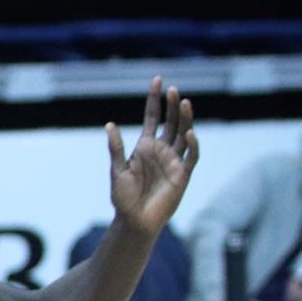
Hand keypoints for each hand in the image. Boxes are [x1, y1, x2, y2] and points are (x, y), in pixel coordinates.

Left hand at [107, 78, 199, 236]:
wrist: (134, 220)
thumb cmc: (123, 197)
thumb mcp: (117, 170)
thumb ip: (116, 148)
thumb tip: (110, 125)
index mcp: (145, 146)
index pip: (152, 117)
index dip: (154, 100)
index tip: (157, 81)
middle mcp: (161, 150)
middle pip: (170, 122)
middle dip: (171, 106)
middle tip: (172, 90)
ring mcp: (173, 161)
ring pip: (182, 134)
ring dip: (184, 119)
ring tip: (183, 102)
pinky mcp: (182, 174)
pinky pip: (191, 156)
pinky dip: (191, 145)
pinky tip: (189, 133)